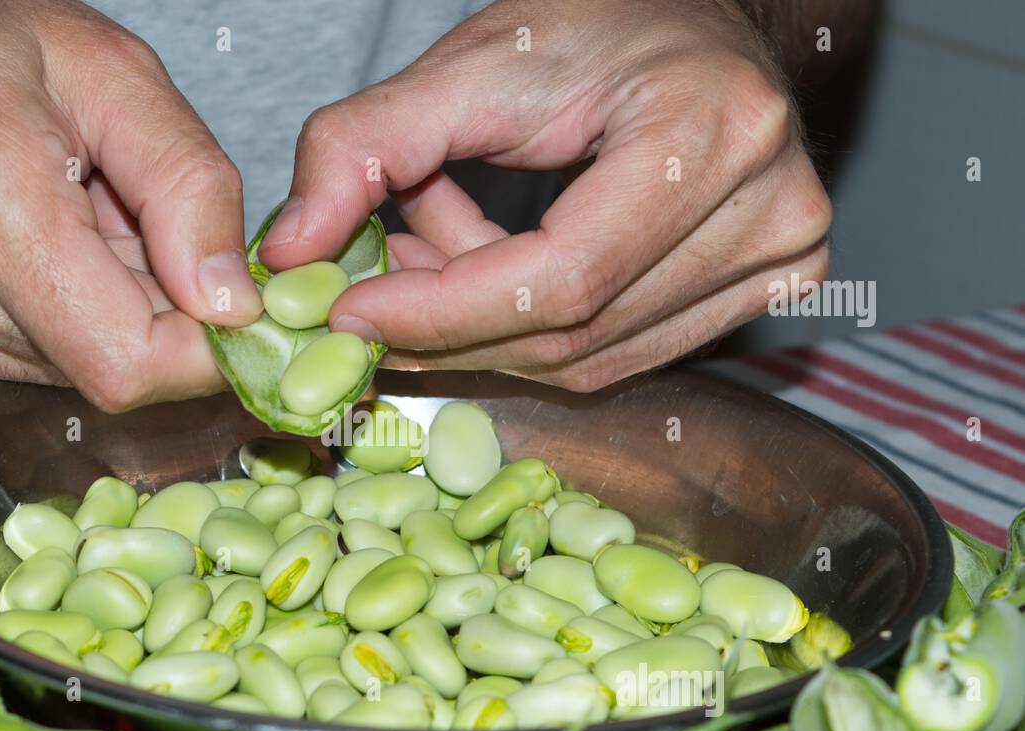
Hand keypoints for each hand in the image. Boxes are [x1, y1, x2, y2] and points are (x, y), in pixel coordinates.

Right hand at [0, 0, 258, 409]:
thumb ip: (189, 185)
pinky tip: (11, 245)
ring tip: (58, 222)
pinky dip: (33, 315)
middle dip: (142, 314)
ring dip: (86, 312)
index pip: (124, 361)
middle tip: (125, 227)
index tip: (226, 307)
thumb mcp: (113, 70)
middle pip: (90, 368)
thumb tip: (231, 306)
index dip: (198, 351)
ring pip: (47, 372)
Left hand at [257, 0, 830, 390]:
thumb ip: (366, 144)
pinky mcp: (766, 292)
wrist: (697, 21)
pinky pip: (616, 354)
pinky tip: (482, 276)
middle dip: (448, 329)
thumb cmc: (598, 25)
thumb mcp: (474, 58)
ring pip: (588, 359)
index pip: (561, 276)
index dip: (442, 311)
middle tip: (368, 297)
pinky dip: (529, 333)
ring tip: (426, 263)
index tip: (348, 313)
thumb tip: (288, 254)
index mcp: (712, 131)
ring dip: (483, 330)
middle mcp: (770, 210)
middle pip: (572, 334)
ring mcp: (780, 262)